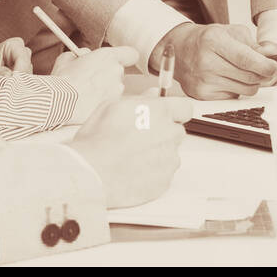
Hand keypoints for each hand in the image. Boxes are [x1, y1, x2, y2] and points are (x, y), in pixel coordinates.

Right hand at [51, 46, 135, 122]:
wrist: (58, 102)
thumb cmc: (63, 79)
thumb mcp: (69, 58)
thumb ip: (83, 54)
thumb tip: (86, 55)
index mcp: (108, 57)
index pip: (131, 54)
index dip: (125, 57)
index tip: (117, 61)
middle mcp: (117, 72)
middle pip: (119, 72)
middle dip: (107, 75)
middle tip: (89, 79)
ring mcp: (117, 91)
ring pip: (114, 88)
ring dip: (104, 90)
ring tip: (85, 94)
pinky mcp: (112, 106)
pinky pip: (109, 101)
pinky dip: (100, 102)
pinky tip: (86, 104)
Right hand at [67, 96, 192, 207]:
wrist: (91, 173)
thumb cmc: (98, 139)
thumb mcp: (112, 106)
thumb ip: (140, 97)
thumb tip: (154, 94)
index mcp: (160, 112)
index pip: (184, 108)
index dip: (174, 111)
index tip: (164, 115)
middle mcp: (170, 135)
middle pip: (176, 132)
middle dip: (162, 133)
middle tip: (139, 137)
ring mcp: (169, 161)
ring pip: (169, 154)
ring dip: (157, 154)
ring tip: (131, 156)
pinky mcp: (165, 182)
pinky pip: (163, 174)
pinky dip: (152, 173)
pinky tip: (133, 171)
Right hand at [149, 23, 276, 99]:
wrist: (179, 49)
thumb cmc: (207, 39)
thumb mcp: (230, 32)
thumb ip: (254, 45)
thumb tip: (275, 59)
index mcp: (213, 41)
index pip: (246, 59)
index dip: (266, 66)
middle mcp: (206, 62)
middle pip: (249, 77)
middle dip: (264, 74)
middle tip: (267, 68)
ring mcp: (203, 81)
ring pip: (245, 90)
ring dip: (252, 82)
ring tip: (243, 71)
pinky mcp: (202, 95)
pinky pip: (234, 97)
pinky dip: (237, 89)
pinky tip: (228, 78)